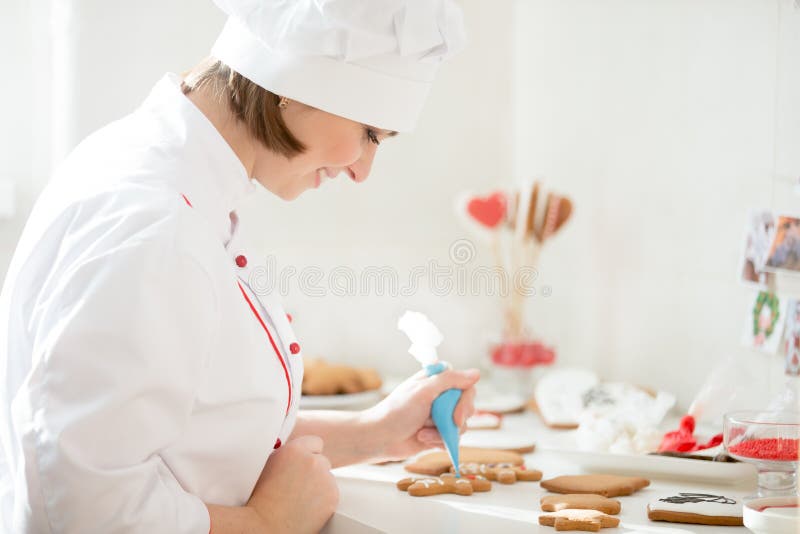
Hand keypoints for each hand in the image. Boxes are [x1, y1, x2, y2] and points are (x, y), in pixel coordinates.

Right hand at [246, 435, 338, 532]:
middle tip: (299, 485)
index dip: (309, 453)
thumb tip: (296, 452)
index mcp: (295, 450)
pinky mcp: (333, 495)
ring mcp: (325, 478)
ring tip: (300, 499)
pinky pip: (331, 493)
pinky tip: (308, 506)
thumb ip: (286, 454)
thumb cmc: (261, 499)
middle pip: (322, 460)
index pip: (314, 442)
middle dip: (314, 471)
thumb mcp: (269, 465)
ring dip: (319, 485)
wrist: (266, 525)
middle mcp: (313, 461)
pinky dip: (323, 499)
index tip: (304, 463)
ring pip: (327, 477)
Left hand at [362, 368, 479, 461]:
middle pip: (467, 405)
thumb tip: (476, 373)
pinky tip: (422, 439)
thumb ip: (450, 381)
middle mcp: (440, 396)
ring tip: (422, 433)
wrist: (380, 438)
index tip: (457, 415)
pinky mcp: (437, 433)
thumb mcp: (424, 392)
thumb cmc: (397, 411)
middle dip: (455, 419)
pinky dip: (439, 441)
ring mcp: (439, 415)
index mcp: (435, 380)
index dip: (465, 400)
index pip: (465, 384)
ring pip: (461, 425)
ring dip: (442, 432)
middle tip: (445, 424)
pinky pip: (452, 438)